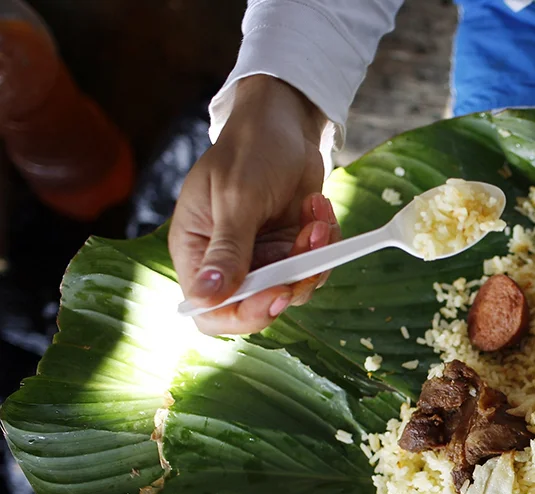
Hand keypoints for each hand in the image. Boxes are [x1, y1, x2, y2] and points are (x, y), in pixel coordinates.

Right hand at [169, 75, 339, 334]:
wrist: (284, 123)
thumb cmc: (248, 151)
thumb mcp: (236, 198)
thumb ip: (228, 250)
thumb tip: (205, 297)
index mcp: (196, 251)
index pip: (210, 311)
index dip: (243, 315)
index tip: (277, 295)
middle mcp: (227, 261)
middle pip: (259, 304)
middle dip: (292, 279)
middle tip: (310, 245)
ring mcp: (262, 256)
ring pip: (294, 286)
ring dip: (314, 255)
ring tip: (317, 215)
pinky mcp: (290, 247)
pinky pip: (314, 265)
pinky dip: (324, 242)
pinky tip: (319, 208)